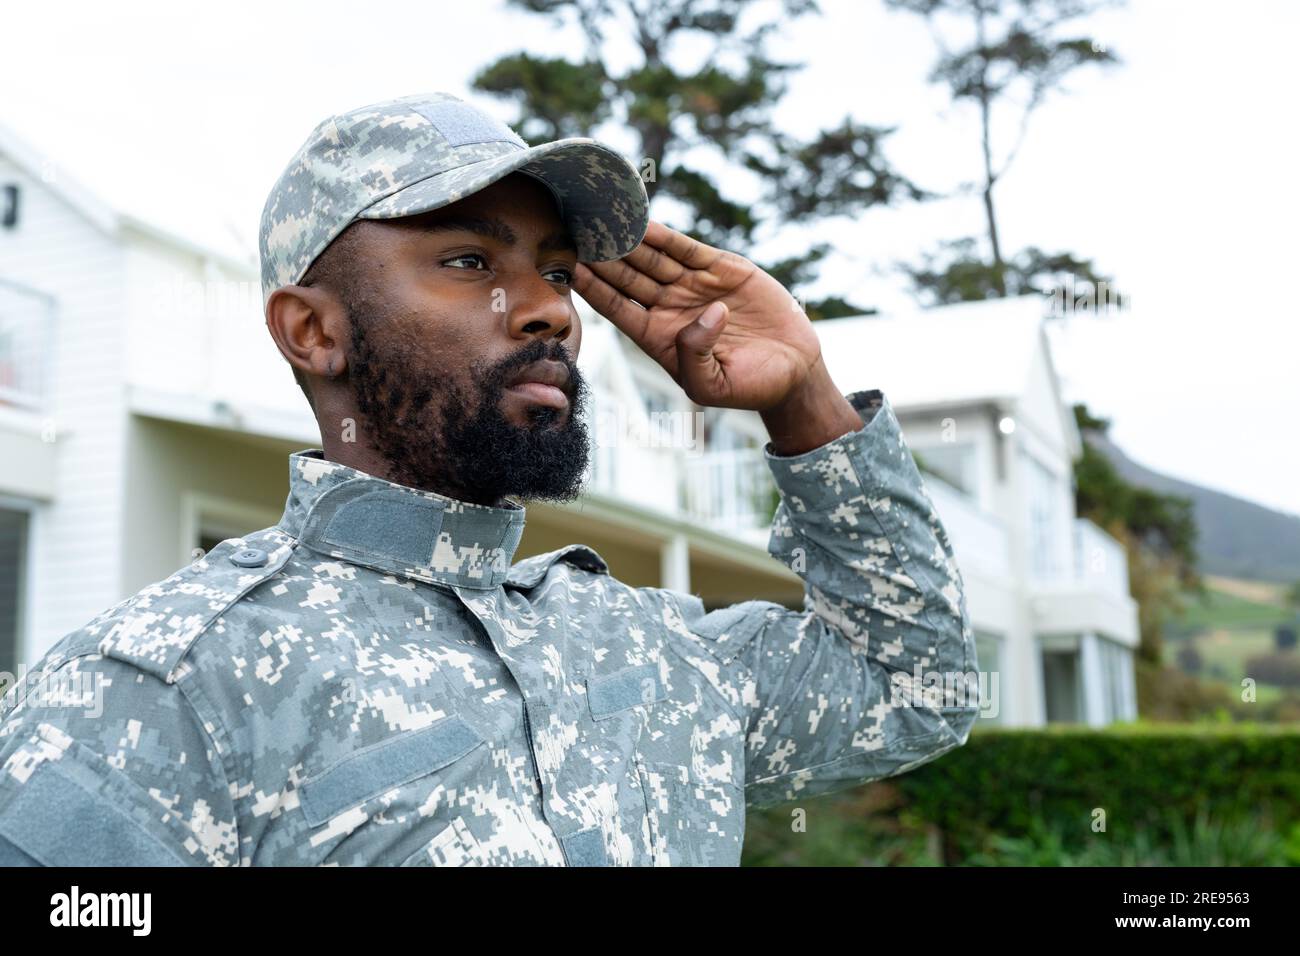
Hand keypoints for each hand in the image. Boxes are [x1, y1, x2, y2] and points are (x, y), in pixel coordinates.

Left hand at [573, 220, 822, 411]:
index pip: (618, 308)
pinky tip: (639, 220)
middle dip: (602, 256)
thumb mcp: (713, 386)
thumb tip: (704, 314)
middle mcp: (670, 308)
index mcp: (660, 337)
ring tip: (600, 217)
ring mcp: (693, 285)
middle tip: (575, 231)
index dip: (595, 289)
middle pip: (627, 277)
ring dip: (626, 239)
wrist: (793, 369)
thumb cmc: (749, 386)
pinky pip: (685, 248)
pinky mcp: (719, 269)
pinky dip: (663, 234)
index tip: (571, 268)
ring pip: (651, 258)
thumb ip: (696, 356)